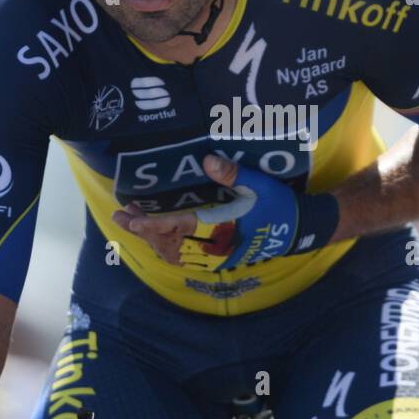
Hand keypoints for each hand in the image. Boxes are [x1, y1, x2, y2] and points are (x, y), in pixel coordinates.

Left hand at [112, 154, 339, 270]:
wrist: (299, 229)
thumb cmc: (278, 204)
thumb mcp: (259, 185)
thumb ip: (234, 174)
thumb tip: (207, 161)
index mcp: (222, 229)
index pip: (179, 229)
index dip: (152, 225)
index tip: (132, 220)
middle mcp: (215, 247)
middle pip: (169, 244)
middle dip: (143, 231)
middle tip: (120, 215)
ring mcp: (215, 256)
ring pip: (174, 252)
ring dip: (152, 238)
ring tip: (132, 221)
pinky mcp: (217, 257)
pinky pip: (184, 256)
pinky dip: (166, 245)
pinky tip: (155, 232)